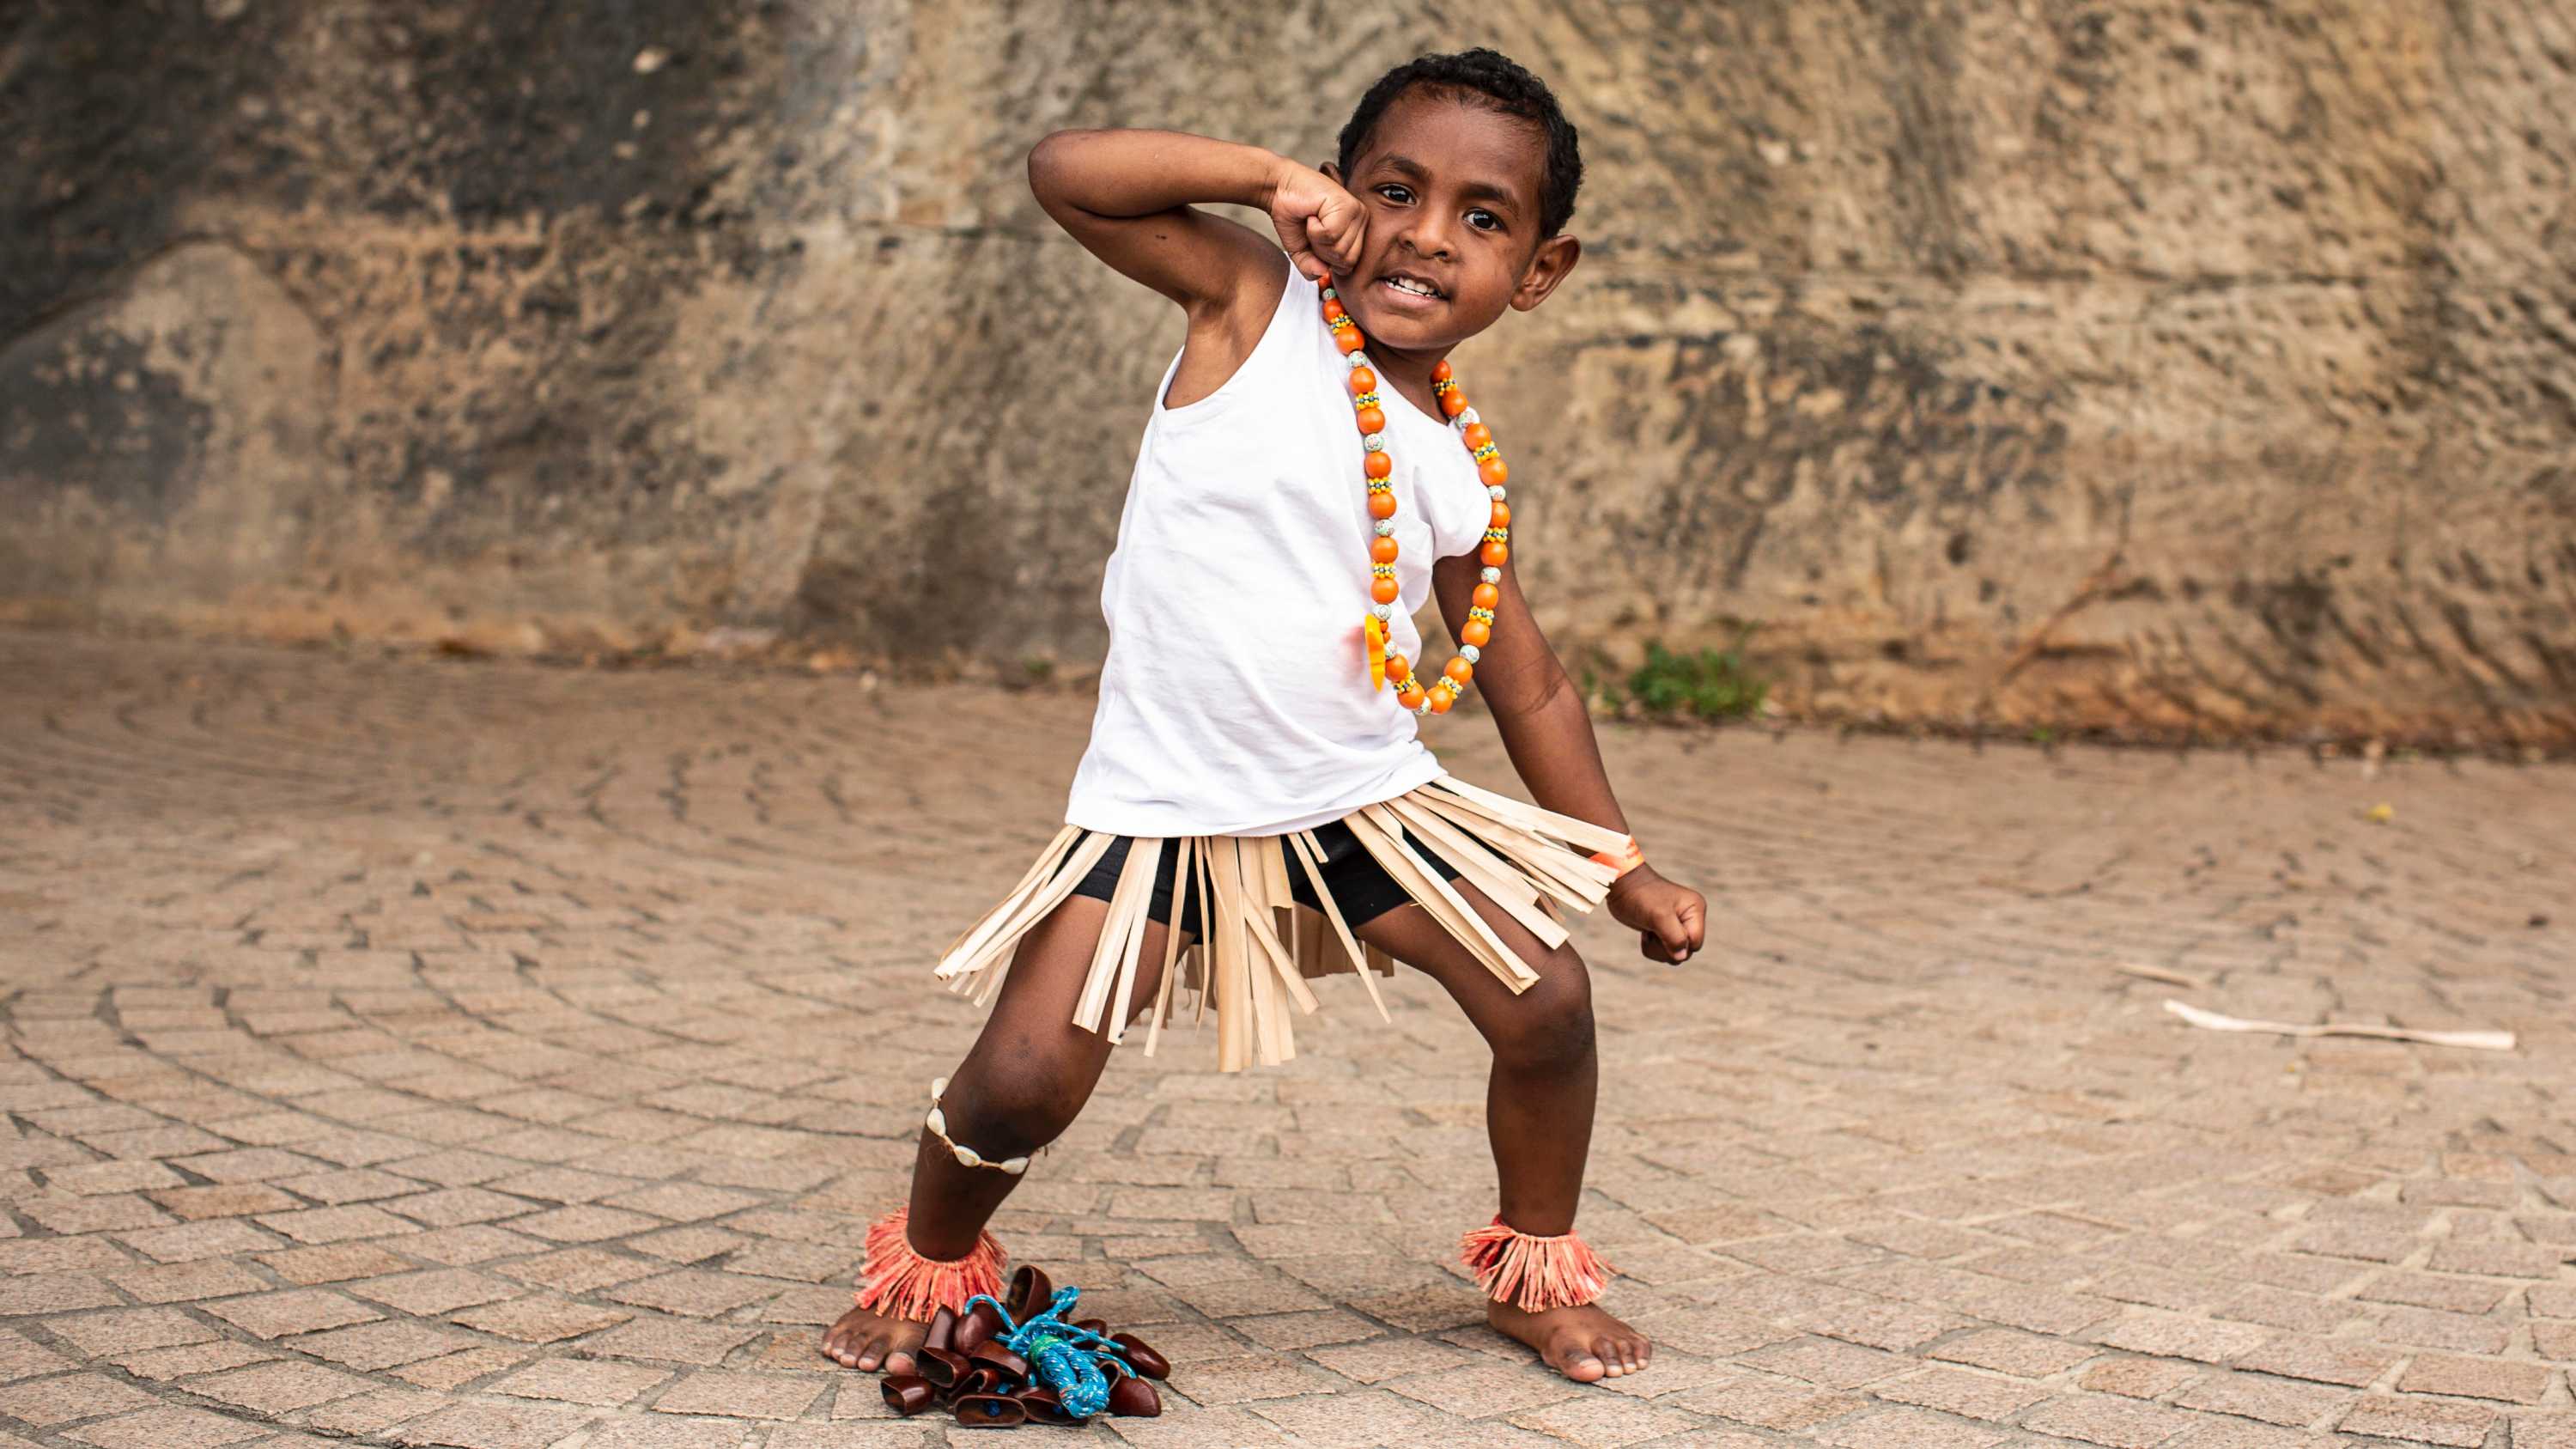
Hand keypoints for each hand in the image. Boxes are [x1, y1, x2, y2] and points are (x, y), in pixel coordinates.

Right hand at [1267, 161, 1365, 283]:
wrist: (1279, 190)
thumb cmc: (1293, 217)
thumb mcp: (1302, 252)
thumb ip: (1312, 268)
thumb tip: (1322, 273)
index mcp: (1356, 233)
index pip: (1348, 266)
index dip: (1324, 260)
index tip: (1313, 239)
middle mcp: (1361, 221)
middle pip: (1346, 260)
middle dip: (1321, 252)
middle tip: (1312, 229)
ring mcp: (1356, 212)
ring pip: (1339, 249)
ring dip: (1316, 239)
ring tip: (1312, 220)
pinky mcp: (1346, 204)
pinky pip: (1331, 235)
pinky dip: (1314, 229)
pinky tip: (1312, 214)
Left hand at [1606, 867, 1705, 964]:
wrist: (1621, 886)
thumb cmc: (1641, 896)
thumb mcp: (1659, 916)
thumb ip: (1674, 937)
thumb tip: (1681, 957)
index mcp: (1695, 910)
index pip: (1695, 943)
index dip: (1677, 945)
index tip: (1661, 931)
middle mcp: (1690, 918)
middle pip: (1686, 952)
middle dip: (1665, 948)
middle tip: (1652, 931)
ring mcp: (1677, 926)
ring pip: (1674, 955)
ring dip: (1657, 948)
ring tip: (1648, 929)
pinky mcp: (1664, 932)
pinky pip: (1663, 952)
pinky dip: (1651, 947)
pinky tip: (1646, 932)